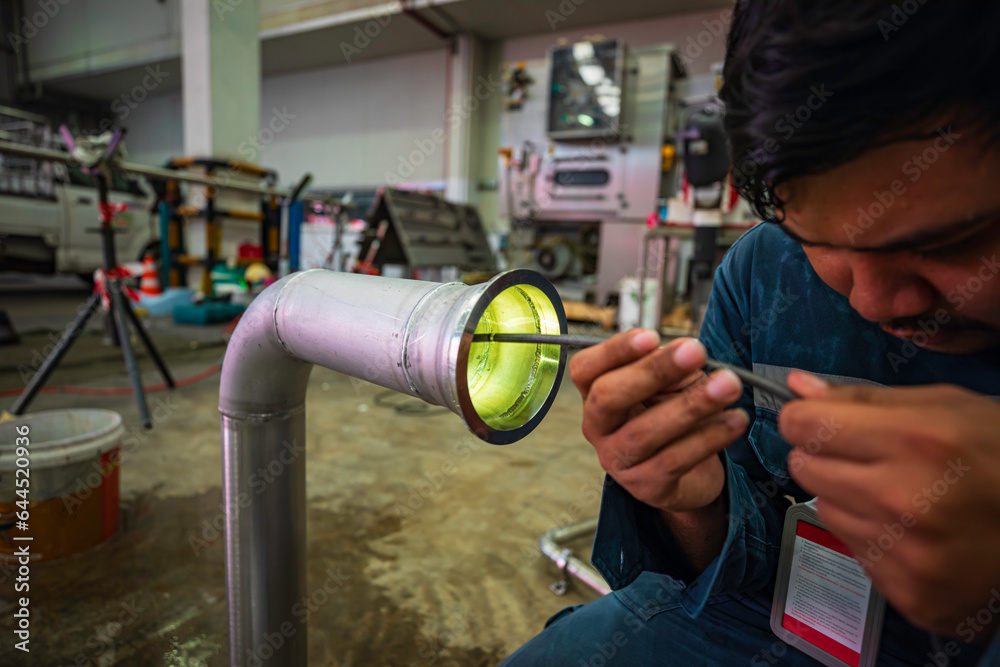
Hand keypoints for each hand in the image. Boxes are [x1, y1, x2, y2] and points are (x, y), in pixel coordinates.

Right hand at [569, 329, 747, 512]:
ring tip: (728, 385)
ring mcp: (617, 460)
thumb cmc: (673, 414)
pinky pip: (674, 461)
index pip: (585, 369)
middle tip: (696, 352)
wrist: (691, 472)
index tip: (651, 336)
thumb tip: (685, 350)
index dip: (614, 351)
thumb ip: (672, 364)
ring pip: (644, 432)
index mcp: (595, 393)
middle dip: (653, 371)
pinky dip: (709, 438)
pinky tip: (735, 420)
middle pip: (608, 397)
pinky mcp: (645, 486)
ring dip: (690, 405)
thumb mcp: (672, 382)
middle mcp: (597, 427)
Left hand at [780, 374, 999, 637]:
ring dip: (848, 499)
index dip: (806, 419)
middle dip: (824, 457)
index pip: (802, 426)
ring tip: (900, 495)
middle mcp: (903, 500)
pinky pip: (855, 554)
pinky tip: (915, 531)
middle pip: (804, 468)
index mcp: (913, 441)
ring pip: (825, 511)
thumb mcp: (947, 406)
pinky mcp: (912, 594)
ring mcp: (907, 554)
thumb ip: (864, 398)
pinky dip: (875, 539)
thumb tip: (796, 387)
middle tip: (868, 458)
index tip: (819, 421)